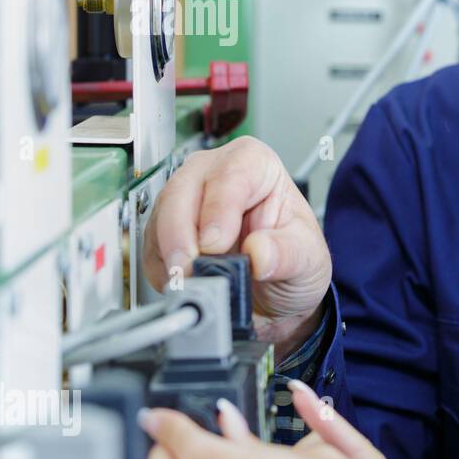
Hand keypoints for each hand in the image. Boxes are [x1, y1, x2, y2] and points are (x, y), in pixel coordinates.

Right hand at [142, 136, 331, 348]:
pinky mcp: (167, 232)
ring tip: (190, 282)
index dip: (218, 209)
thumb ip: (288, 254)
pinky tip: (183, 283)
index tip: (215, 244)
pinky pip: (150, 245)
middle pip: (184, 189)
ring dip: (170, 254)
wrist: (277, 292)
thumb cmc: (293, 259)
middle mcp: (216, 176)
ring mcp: (187, 202)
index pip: (231, 173)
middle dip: (181, 233)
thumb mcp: (308, 257)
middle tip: (190, 269)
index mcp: (256, 165)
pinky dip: (161, 268)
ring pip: (161, 216)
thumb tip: (259, 253)